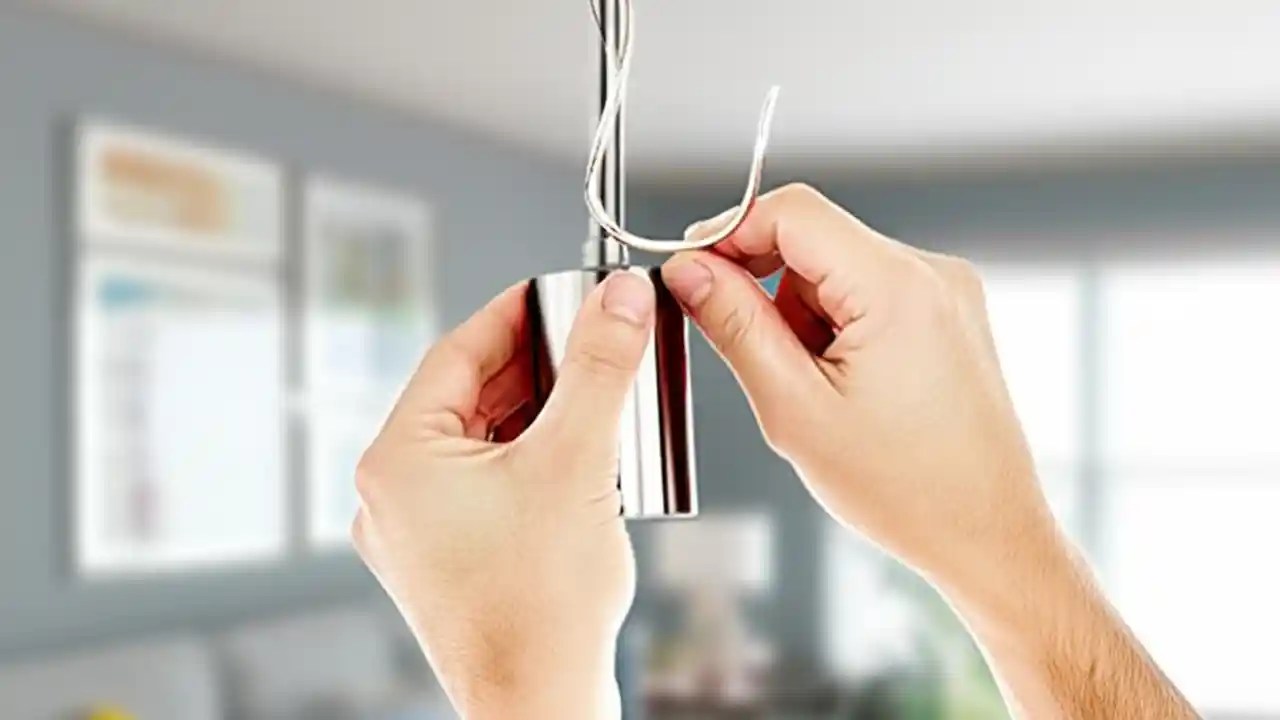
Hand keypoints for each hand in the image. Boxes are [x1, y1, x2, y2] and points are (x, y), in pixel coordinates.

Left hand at [352, 272, 656, 719]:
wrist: (541, 703)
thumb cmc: (541, 606)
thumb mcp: (577, 460)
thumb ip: (599, 367)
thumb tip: (618, 301)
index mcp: (398, 460)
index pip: (455, 353)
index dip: (513, 314)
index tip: (558, 292)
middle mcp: (393, 496)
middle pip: (466, 397)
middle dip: (533, 367)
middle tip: (588, 340)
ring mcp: (414, 534)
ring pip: (477, 442)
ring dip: (534, 415)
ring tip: (591, 397)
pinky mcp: (444, 562)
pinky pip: (482, 486)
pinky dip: (526, 461)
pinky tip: (575, 458)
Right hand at [661, 183, 1048, 591]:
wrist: (987, 535)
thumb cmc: (906, 489)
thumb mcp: (794, 408)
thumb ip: (734, 325)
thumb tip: (689, 270)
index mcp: (896, 288)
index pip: (792, 210)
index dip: (729, 233)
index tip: (693, 273)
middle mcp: (931, 274)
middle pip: (813, 238)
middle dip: (765, 286)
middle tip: (747, 350)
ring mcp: (946, 292)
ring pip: (836, 269)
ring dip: (802, 316)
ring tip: (815, 391)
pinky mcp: (948, 315)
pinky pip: (868, 293)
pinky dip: (836, 327)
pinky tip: (843, 386)